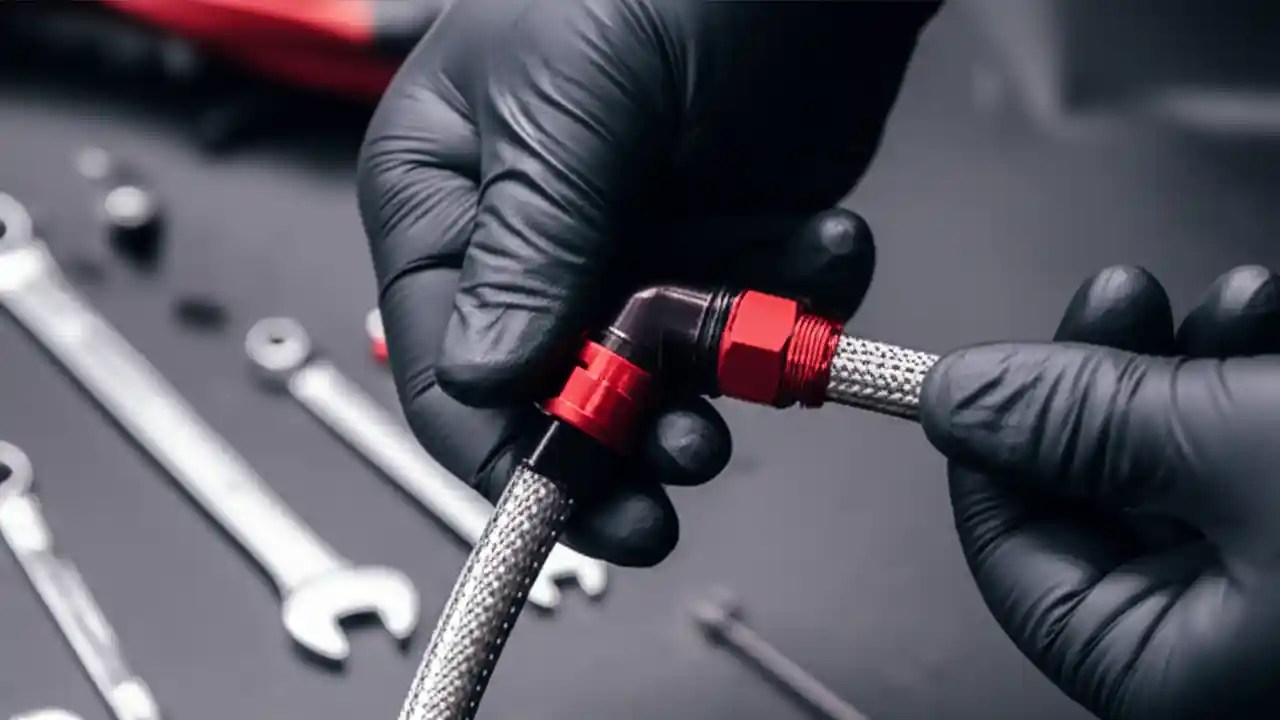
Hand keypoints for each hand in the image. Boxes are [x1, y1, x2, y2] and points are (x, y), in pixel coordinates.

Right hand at [357, 0, 938, 564]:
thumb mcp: (572, 94)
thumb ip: (528, 242)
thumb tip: (481, 376)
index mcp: (446, 194)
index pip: (446, 367)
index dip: (508, 449)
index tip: (580, 503)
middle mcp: (533, 236)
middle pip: (558, 394)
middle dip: (630, 432)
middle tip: (688, 454)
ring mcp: (634, 248)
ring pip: (667, 374)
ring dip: (732, 364)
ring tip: (770, 347)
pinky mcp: (725, 248)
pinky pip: (754, 325)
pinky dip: (798, 305)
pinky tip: (821, 244)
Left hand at [919, 264, 1279, 718]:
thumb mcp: (1239, 455)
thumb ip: (1089, 424)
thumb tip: (957, 397)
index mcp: (1165, 668)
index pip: (1014, 557)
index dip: (990, 447)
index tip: (991, 365)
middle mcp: (1214, 637)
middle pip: (1100, 494)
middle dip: (1109, 378)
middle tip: (1118, 300)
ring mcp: (1271, 583)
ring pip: (1184, 459)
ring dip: (1196, 362)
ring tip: (1237, 300)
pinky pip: (1253, 453)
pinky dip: (1253, 379)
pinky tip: (1270, 319)